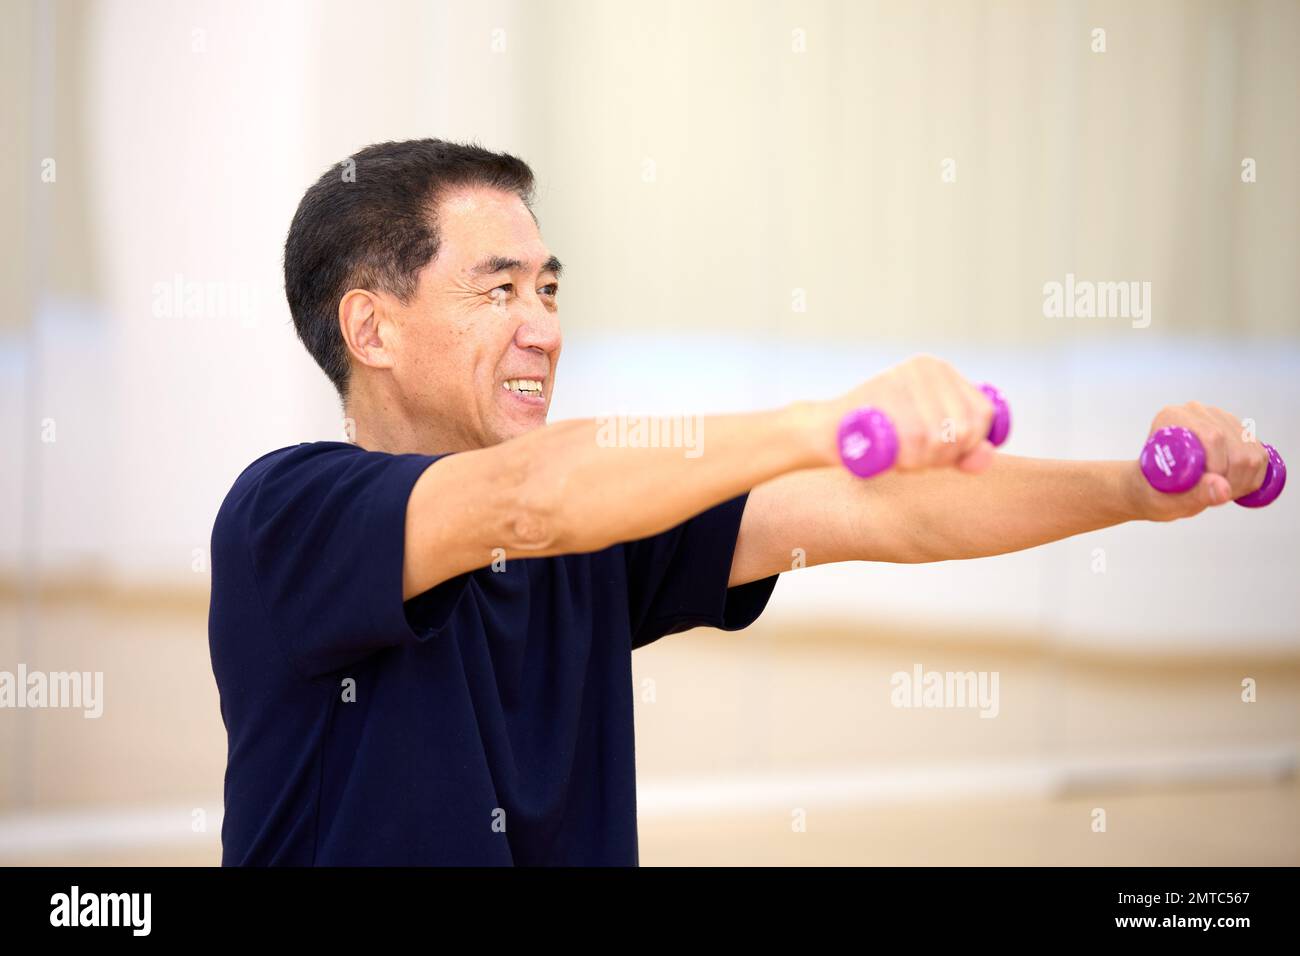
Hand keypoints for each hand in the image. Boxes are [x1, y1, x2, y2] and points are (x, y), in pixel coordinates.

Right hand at [821, 354, 996, 473]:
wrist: (824, 432)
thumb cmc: (878, 439)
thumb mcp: (928, 446)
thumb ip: (962, 451)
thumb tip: (986, 456)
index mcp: (943, 371)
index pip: (983, 413)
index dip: (970, 445)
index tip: (941, 456)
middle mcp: (927, 366)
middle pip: (963, 427)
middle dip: (942, 457)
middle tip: (913, 462)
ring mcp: (903, 376)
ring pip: (938, 436)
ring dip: (920, 462)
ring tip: (899, 460)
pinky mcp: (882, 390)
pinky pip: (914, 437)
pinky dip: (907, 458)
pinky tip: (894, 460)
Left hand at [1129, 401, 1272, 519]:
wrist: (1153, 488)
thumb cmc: (1153, 491)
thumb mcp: (1166, 499)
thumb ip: (1193, 494)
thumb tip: (1223, 488)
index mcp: (1172, 418)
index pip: (1212, 437)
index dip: (1219, 468)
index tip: (1208, 490)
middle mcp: (1196, 412)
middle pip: (1235, 444)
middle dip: (1232, 479)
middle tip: (1212, 496)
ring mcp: (1219, 418)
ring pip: (1252, 451)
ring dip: (1242, 481)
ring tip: (1217, 492)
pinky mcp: (1237, 431)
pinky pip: (1260, 455)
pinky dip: (1252, 478)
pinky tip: (1232, 486)